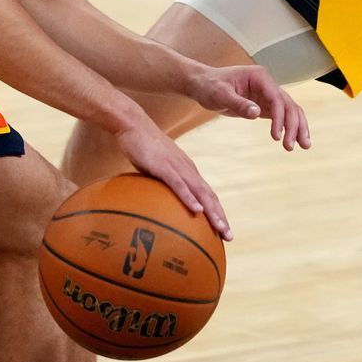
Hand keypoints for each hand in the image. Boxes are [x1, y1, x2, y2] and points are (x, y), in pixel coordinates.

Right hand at [109, 110, 232, 239]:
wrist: (132, 124)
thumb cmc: (141, 146)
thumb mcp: (153, 168)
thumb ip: (158, 183)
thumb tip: (154, 203)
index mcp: (187, 170)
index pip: (207, 194)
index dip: (217, 212)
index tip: (223, 230)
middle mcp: (187, 169)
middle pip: (209, 196)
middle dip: (220, 217)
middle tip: (229, 237)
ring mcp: (177, 167)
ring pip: (200, 192)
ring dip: (212, 211)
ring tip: (220, 228)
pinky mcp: (163, 166)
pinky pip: (179, 185)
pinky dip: (189, 198)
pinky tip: (197, 210)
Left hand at [185, 64, 311, 151]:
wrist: (203, 84)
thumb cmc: (209, 86)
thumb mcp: (220, 95)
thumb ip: (238, 103)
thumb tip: (257, 113)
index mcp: (260, 77)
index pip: (277, 98)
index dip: (279, 118)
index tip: (276, 137)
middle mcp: (268, 84)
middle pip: (289, 105)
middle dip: (294, 126)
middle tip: (291, 147)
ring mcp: (268, 94)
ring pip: (291, 110)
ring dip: (298, 127)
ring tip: (305, 147)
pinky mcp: (265, 104)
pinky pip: (283, 115)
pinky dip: (290, 127)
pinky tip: (294, 141)